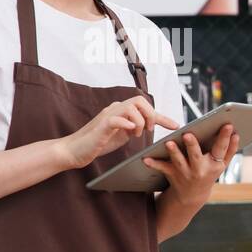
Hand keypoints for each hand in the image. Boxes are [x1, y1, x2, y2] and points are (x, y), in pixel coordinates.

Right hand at [59, 96, 178, 168]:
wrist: (75, 150)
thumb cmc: (99, 142)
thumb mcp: (123, 135)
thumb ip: (135, 128)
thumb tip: (151, 126)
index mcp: (122, 111)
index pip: (145, 108)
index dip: (162, 117)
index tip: (176, 126)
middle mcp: (115, 109)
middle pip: (140, 101)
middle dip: (150, 116)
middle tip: (148, 130)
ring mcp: (107, 116)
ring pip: (131, 107)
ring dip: (140, 122)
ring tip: (135, 134)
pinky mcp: (101, 126)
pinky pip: (116, 118)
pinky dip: (126, 123)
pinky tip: (130, 131)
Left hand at [143, 125, 238, 206]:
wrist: (192, 196)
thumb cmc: (208, 173)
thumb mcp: (221, 165)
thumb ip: (230, 150)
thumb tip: (236, 133)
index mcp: (215, 165)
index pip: (221, 149)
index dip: (225, 138)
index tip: (228, 125)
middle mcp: (200, 170)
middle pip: (196, 156)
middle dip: (192, 146)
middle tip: (188, 135)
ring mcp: (186, 173)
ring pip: (179, 161)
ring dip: (174, 152)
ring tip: (169, 143)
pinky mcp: (173, 175)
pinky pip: (162, 168)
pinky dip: (154, 164)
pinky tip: (145, 159)